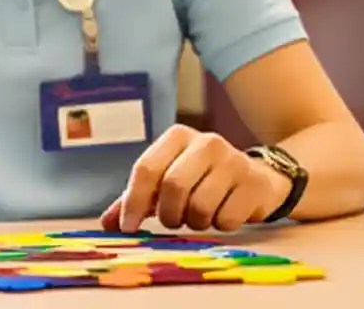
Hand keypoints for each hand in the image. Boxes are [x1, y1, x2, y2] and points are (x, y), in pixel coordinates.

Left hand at [102, 124, 290, 232]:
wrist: (256, 178)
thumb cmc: (199, 180)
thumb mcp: (165, 182)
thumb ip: (135, 199)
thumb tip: (107, 224)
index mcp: (177, 136)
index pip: (146, 168)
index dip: (134, 201)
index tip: (127, 227)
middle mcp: (207, 142)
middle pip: (173, 186)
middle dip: (168, 214)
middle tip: (172, 221)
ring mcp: (235, 161)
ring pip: (200, 207)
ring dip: (194, 223)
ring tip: (199, 215)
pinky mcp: (256, 183)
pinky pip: (226, 219)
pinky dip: (219, 226)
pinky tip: (223, 214)